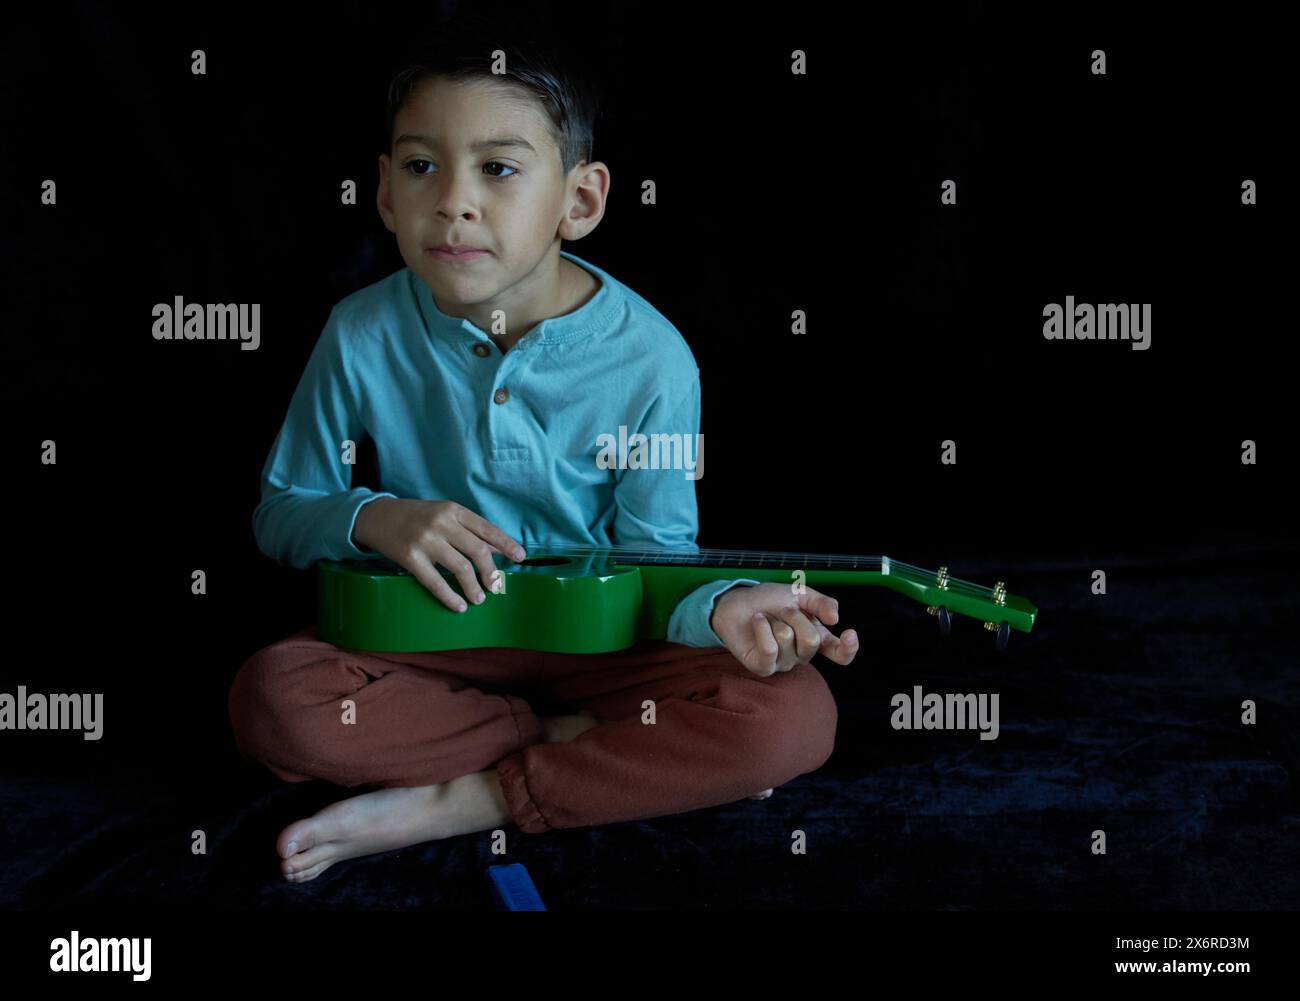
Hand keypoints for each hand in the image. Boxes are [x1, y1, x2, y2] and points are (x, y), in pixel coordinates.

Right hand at [353, 498, 526, 611]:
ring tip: (479, 599)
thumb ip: (469, 530)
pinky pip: (435, 582)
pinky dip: (450, 596)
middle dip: (491, 572)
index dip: (506, 544)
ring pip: (460, 568)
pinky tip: (458, 606)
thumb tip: (499, 551)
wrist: (377, 516)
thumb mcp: (444, 514)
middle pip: (477, 551)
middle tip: (496, 587)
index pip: (486, 529)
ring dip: (473, 588)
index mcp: (453, 510)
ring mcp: (425, 540)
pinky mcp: (410, 557)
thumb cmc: (416, 517)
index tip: (521, 557)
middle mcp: (442, 523)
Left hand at [710, 582, 858, 676]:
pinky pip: (769, 649)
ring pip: (787, 639)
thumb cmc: (769, 601)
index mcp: (816, 638)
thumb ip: (821, 603)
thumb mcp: (799, 595)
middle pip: (811, 639)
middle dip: (794, 616)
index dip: (849, 648)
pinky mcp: (763, 667)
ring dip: (774, 620)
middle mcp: (802, 654)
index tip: (849, 633)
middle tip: (782, 610)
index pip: (840, 654)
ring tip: (766, 618)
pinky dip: (761, 627)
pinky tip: (757, 621)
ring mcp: (783, 663)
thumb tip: (836, 618)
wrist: (737, 603)